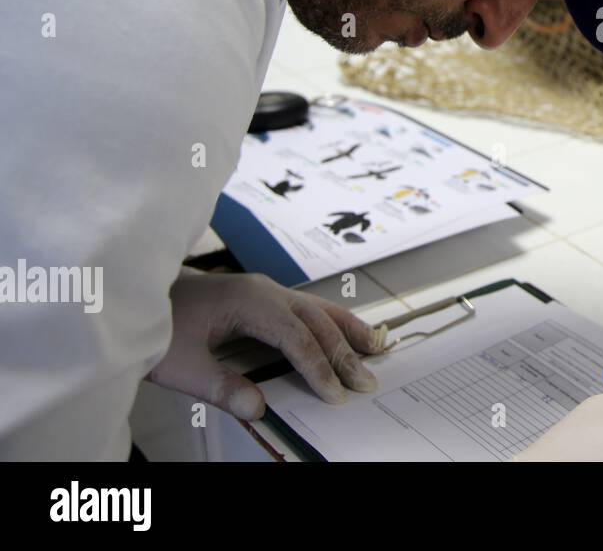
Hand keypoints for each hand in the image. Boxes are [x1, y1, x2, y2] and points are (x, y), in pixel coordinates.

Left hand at [146, 270, 387, 419]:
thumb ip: (220, 387)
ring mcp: (264, 289)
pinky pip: (305, 306)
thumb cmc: (154, 323)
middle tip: (366, 381)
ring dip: (347, 329)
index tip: (335, 394)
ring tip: (377, 347)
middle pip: (315, 320)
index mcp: (248, 300)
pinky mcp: (260, 296)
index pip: (296, 337)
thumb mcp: (180, 365)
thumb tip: (259, 408)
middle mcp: (263, 290)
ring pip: (317, 307)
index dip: (318, 367)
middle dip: (344, 352)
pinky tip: (343, 329)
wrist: (131, 291)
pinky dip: (330, 320)